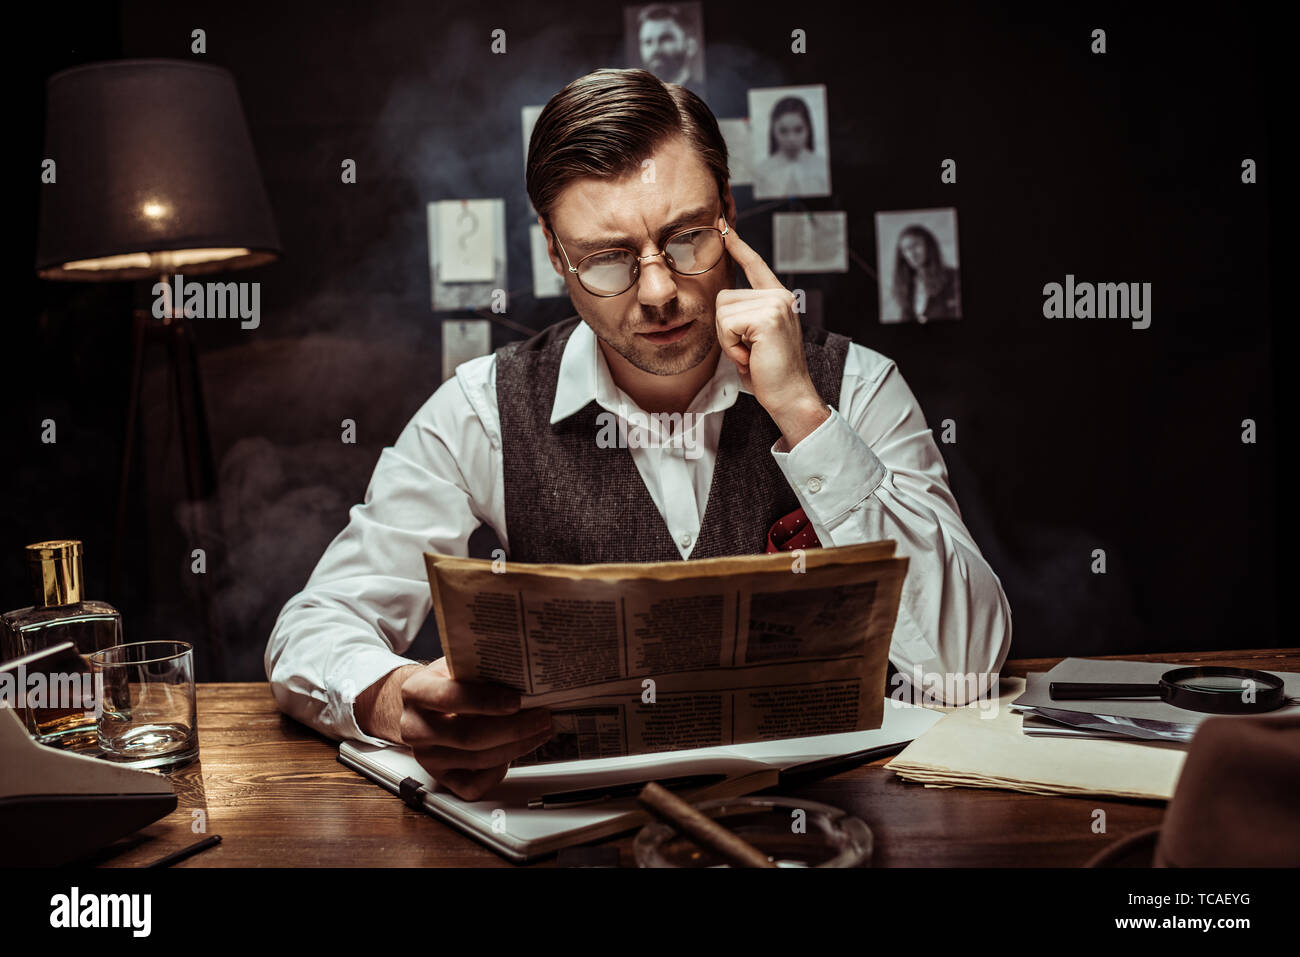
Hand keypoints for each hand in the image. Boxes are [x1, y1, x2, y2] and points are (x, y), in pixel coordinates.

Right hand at [398, 658, 552, 800]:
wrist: (424, 705)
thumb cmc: (447, 682)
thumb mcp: (457, 665)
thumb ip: (480, 669)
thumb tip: (523, 674)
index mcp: (417, 692)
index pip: (450, 698)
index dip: (486, 701)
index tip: (516, 700)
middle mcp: (416, 727)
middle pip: (469, 736)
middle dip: (513, 728)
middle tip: (541, 717)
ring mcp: (427, 756)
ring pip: (477, 760)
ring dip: (516, 747)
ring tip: (539, 731)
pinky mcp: (440, 777)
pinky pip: (473, 785)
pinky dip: (498, 771)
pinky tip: (512, 753)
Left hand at [715, 224, 829, 446]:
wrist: (790, 396)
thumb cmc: (769, 373)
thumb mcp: (754, 339)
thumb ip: (744, 318)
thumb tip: (723, 307)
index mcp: (778, 299)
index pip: (755, 266)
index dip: (738, 247)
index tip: (724, 227)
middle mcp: (779, 296)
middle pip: (724, 298)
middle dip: (726, 331)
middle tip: (748, 351)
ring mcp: (775, 304)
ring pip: (723, 311)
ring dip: (728, 340)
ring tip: (751, 354)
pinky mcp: (767, 317)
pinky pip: (727, 325)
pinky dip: (732, 346)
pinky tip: (751, 356)